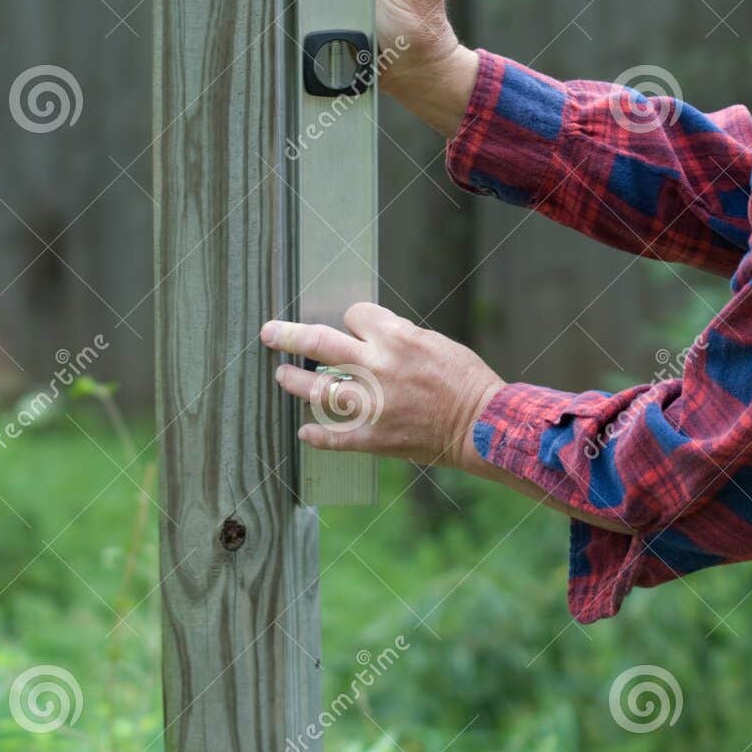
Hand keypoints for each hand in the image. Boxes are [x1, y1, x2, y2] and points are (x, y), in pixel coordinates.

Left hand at [260, 302, 505, 470]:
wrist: (482, 424)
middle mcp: (377, 367)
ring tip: (282, 376)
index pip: (353, 315)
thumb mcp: (433, 342)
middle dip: (288, 336)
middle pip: (319, 343)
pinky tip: (305, 430)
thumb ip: (396, 337)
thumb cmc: (464, 379)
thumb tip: (366, 335)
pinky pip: (334, 436)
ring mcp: (372, 404)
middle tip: (270, 333)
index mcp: (395, 337)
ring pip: (317, 389)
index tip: (349, 327)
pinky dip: (316, 434)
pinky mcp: (374, 436)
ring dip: (294, 382)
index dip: (350, 319)